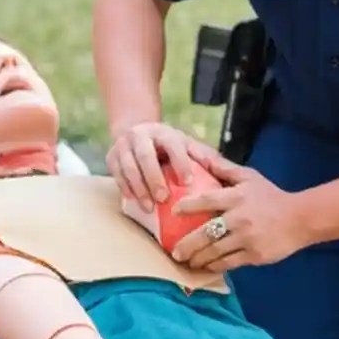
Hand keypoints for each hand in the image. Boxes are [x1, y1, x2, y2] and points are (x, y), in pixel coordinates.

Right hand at [107, 122, 221, 211]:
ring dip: (137, 187)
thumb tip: (227, 171)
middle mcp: (141, 135)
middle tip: (164, 198)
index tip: (188, 182)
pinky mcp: (110, 157)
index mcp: (164, 133)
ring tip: (149, 207)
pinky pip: (116, 174)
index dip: (180, 163)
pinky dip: (125, 188)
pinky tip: (134, 202)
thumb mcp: (186, 145)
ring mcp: (123, 145)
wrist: (135, 131)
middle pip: (145, 155)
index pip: (173, 145)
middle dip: (154, 177)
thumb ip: (204, 157)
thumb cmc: (169, 146)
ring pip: (128, 165)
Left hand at [170, 155, 312, 271]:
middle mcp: (239, 219)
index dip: (188, 206)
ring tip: (187, 261)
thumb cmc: (271, 196)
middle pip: (206, 233)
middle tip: (174, 251)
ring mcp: (247, 239)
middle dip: (187, 244)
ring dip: (198, 258)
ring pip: (215, 251)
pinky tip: (205, 267)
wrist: (301, 218)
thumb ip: (224, 169)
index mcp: (236, 197)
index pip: (206, 200)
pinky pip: (229, 263)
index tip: (173, 211)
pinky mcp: (255, 255)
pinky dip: (215, 266)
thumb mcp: (249, 177)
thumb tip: (199, 155)